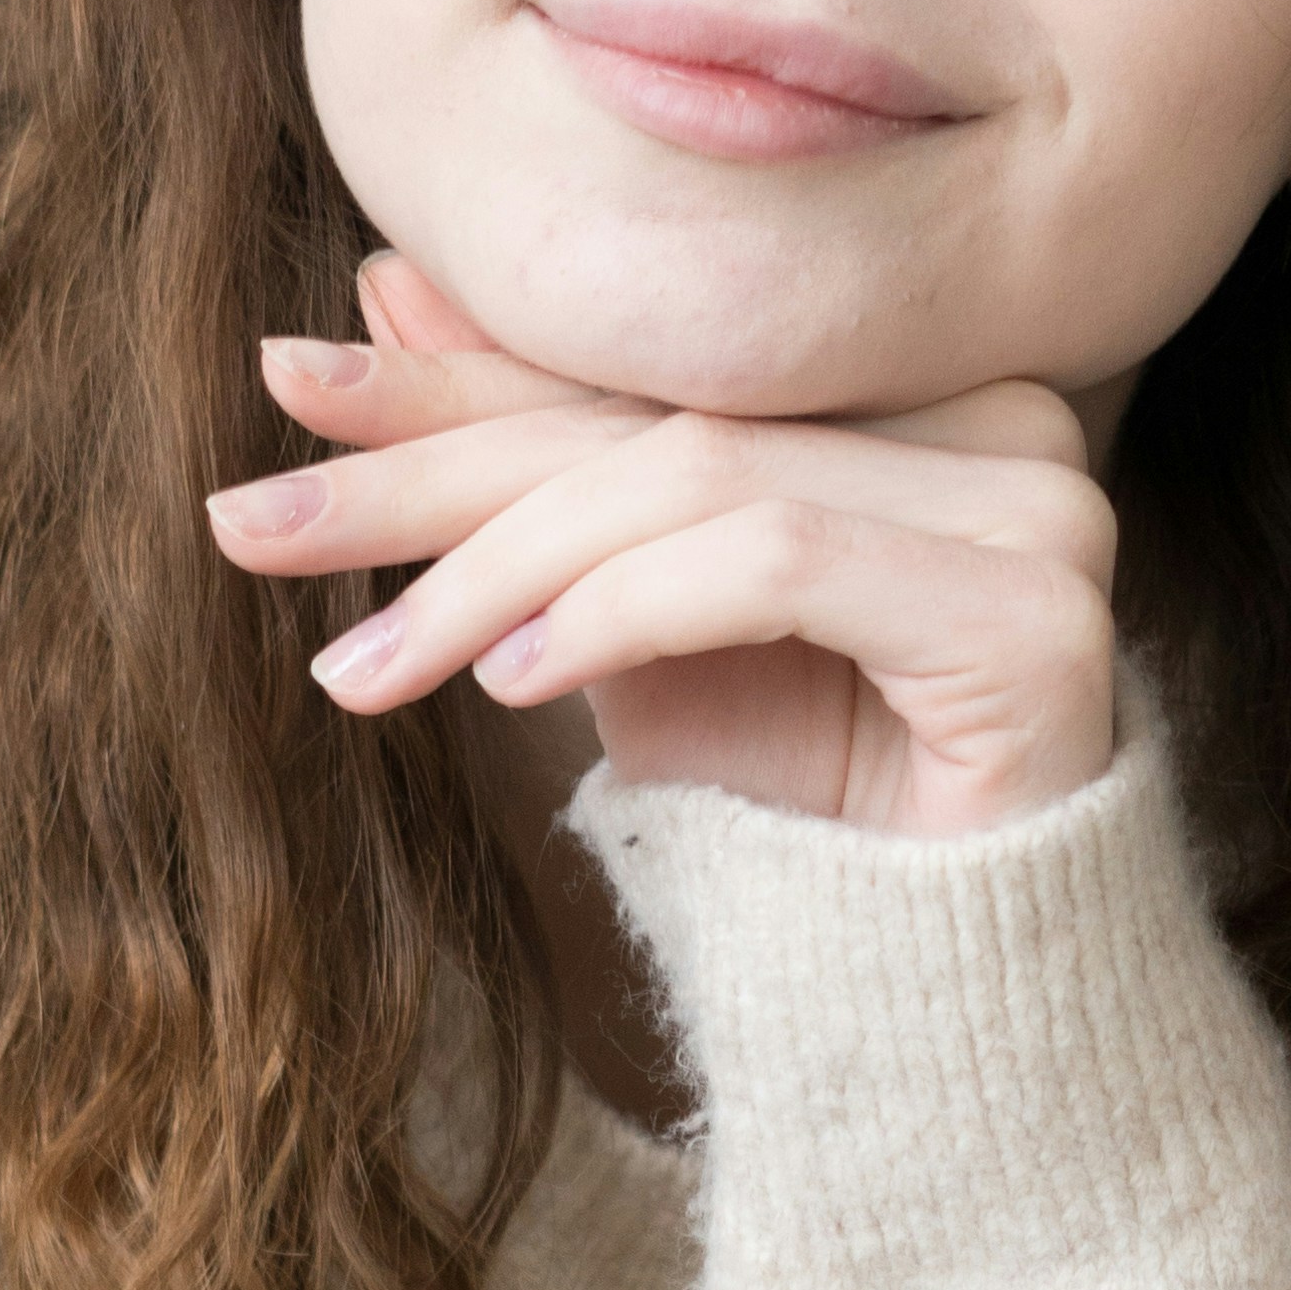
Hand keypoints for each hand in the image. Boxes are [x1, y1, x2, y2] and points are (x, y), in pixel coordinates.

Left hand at [204, 253, 1119, 831]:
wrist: (933, 1009)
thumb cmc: (796, 811)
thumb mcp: (615, 623)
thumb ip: (534, 459)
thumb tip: (382, 280)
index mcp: (907, 397)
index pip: (644, 376)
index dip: (456, 383)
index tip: (281, 390)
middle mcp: (995, 420)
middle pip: (658, 420)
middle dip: (437, 477)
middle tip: (251, 523)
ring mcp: (1039, 504)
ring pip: (702, 480)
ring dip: (501, 571)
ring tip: (370, 665)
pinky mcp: (1034, 612)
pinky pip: (776, 560)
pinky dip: (622, 610)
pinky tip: (512, 686)